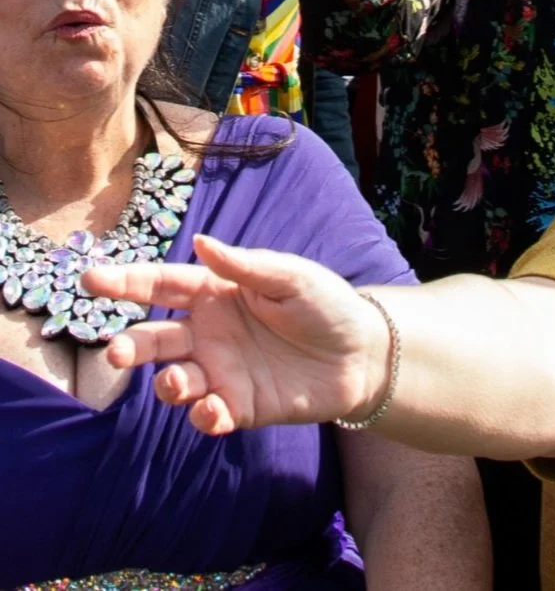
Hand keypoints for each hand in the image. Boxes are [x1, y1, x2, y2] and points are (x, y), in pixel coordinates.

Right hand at [83, 235, 388, 435]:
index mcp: (217, 293)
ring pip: (173, 381)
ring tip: (178, 384)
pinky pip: (206, 415)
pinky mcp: (238, 406)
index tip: (90, 278)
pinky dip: (203, 416)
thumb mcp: (291, 277)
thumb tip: (200, 241)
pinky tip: (215, 410)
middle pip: (154, 339)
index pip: (163, 285)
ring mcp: (220, 371)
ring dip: (168, 385)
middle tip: (114, 352)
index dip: (126, 281)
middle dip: (129, 346)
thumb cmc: (325, 304)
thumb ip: (245, 266)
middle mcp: (209, 333)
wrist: (361, 354)